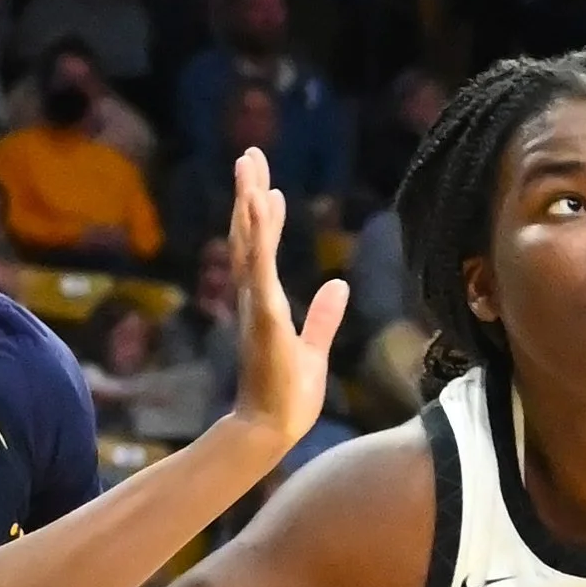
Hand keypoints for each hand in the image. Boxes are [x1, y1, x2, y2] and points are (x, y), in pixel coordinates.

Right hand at [228, 145, 350, 453]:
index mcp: (265, 306)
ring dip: (248, 202)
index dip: (264, 220)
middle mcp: (255, 299)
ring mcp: (256, 304)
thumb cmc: (288, 399)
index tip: (269, 189)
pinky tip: (259, 204)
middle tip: (249, 156)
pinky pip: (260, 266)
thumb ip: (324, 317)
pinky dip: (258, 234)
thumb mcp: (314, 350)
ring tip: (248, 165)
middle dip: (248, 195)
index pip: (263, 253)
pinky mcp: (264, 314)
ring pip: (249, 242)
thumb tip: (338, 285)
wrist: (271, 430)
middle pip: (248, 236)